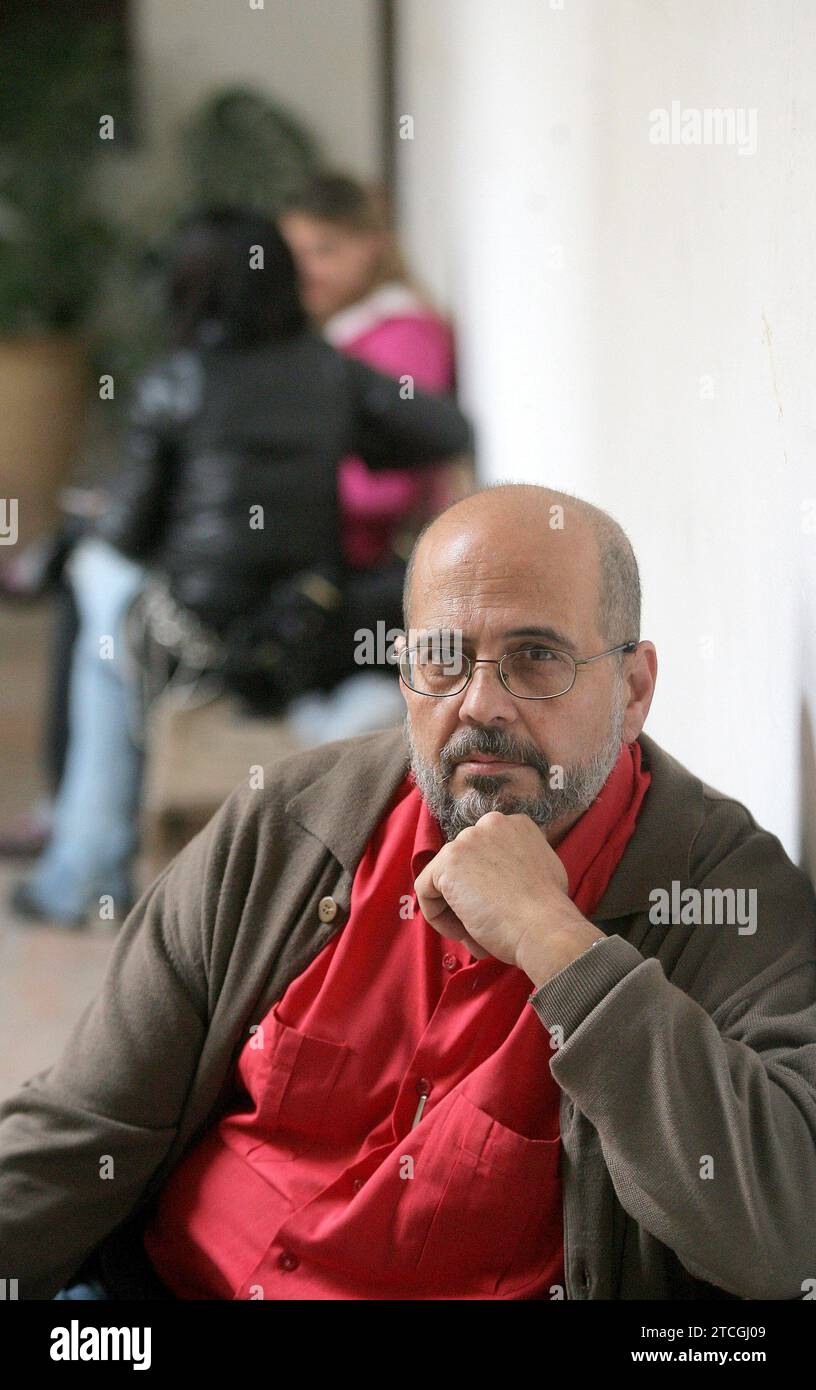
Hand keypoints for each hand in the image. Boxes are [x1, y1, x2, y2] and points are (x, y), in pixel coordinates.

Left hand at [413, 811, 604, 986]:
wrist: (543, 927)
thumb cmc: (548, 911)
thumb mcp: (544, 869)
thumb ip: (519, 861)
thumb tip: (500, 876)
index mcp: (515, 824)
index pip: (484, 854)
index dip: (488, 886)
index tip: (500, 908)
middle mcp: (490, 822)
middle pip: (464, 866)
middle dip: (471, 897)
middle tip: (487, 925)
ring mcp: (466, 840)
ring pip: (445, 880)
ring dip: (456, 911)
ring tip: (479, 934)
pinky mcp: (447, 862)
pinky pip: (426, 891)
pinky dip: (438, 917)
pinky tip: (463, 931)